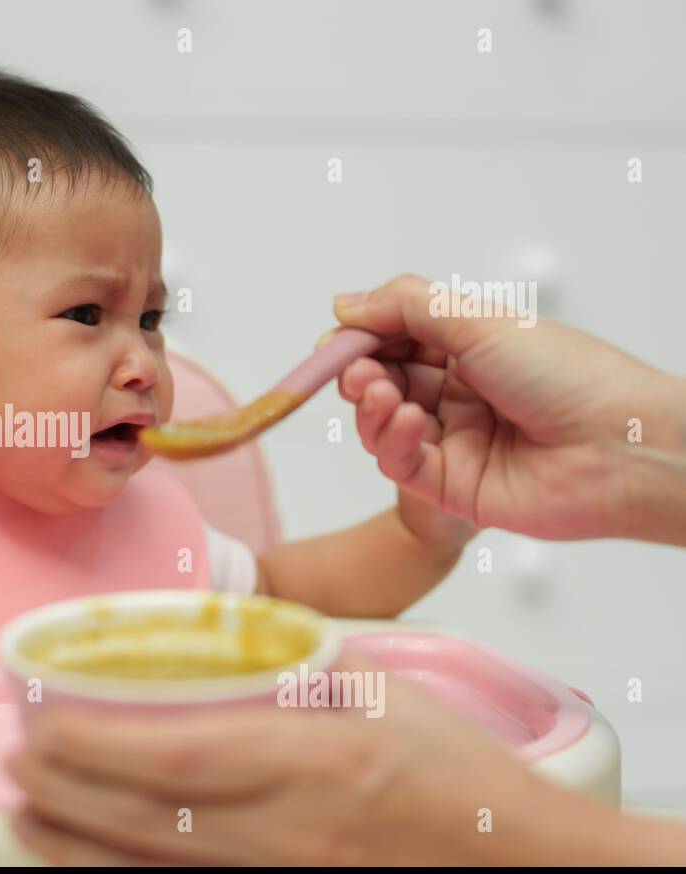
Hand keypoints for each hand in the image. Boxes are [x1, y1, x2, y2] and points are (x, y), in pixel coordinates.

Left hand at [4, 653, 620, 865]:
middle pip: (149, 819)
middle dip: (66, 795)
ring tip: (25, 819)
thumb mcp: (382, 686)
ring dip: (78, 846)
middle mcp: (288, 832)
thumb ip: (297, 659)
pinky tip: (91, 865)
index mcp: (313, 760)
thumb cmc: (456, 775)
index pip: (179, 754)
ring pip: (156, 868)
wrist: (513, 863)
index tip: (43, 726)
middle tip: (13, 768)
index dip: (98, 746)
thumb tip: (223, 635)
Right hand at [333, 274, 685, 542]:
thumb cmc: (571, 377)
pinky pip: (400, 464)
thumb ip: (406, 307)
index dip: (361, 338)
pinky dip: (394, 441)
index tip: (335, 337)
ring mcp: (454, 442)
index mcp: (470, 350)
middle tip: (354, 371)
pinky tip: (411, 423)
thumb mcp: (480, 321)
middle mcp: (460, 395)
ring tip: (381, 395)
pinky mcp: (450, 487)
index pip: (394, 340)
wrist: (620, 447)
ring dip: (373, 406)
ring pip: (382, 425)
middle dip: (360, 374)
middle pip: (382, 382)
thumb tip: (345, 305)